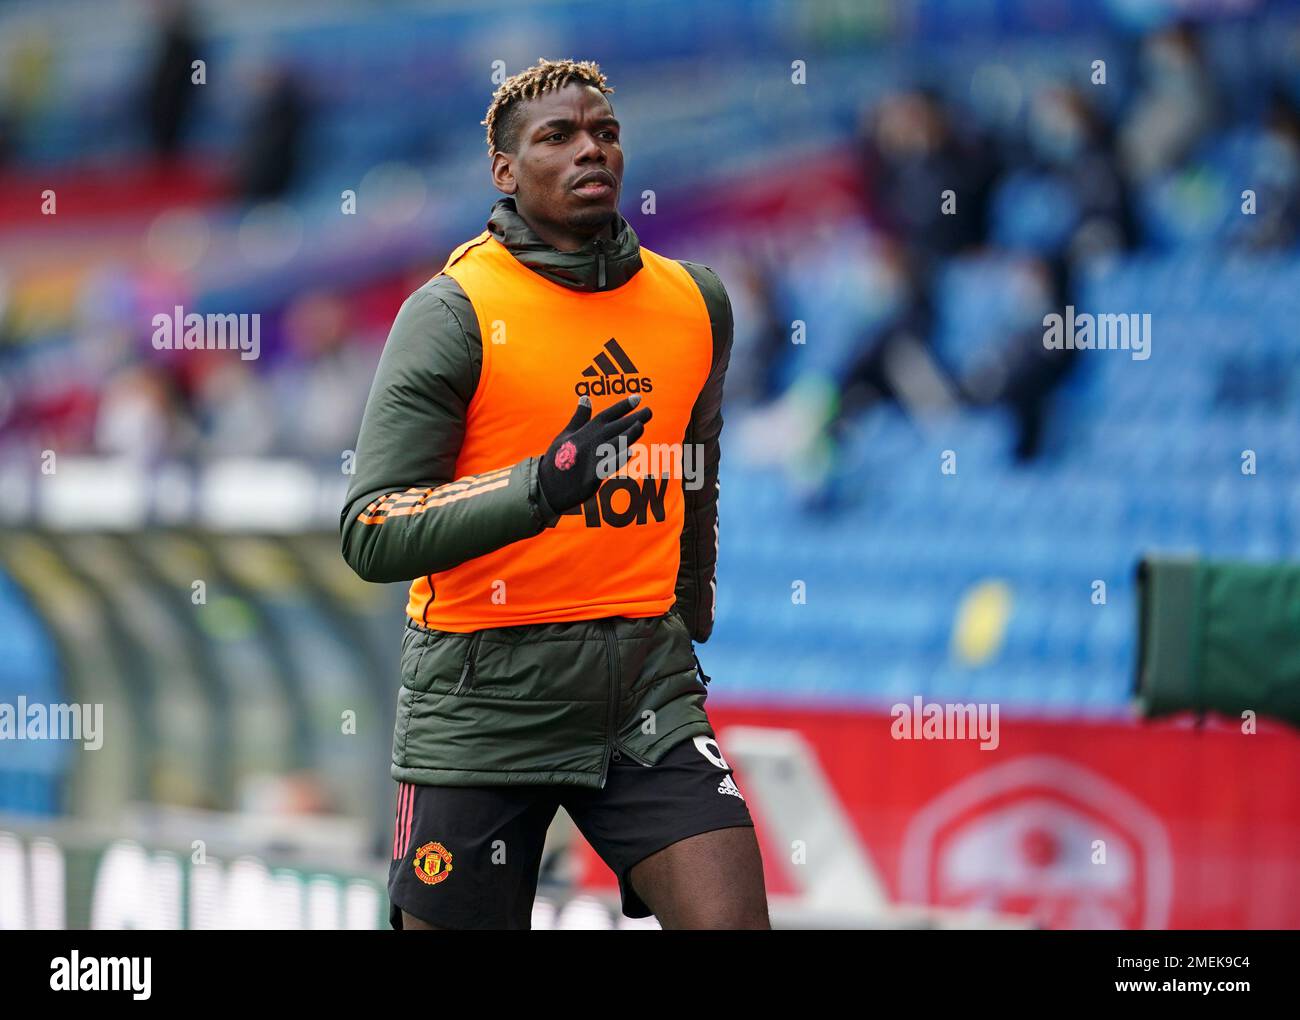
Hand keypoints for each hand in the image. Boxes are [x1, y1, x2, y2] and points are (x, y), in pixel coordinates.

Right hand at [538, 394, 652, 513]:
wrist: (547, 487)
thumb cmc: (558, 459)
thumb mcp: (566, 434)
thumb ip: (579, 417)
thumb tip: (585, 397)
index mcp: (585, 431)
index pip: (607, 415)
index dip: (623, 406)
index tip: (638, 397)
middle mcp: (590, 442)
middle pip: (615, 427)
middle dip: (632, 418)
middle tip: (649, 411)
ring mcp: (591, 458)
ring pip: (614, 444)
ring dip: (628, 435)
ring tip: (641, 426)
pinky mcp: (591, 476)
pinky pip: (607, 466)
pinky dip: (618, 459)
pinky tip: (630, 452)